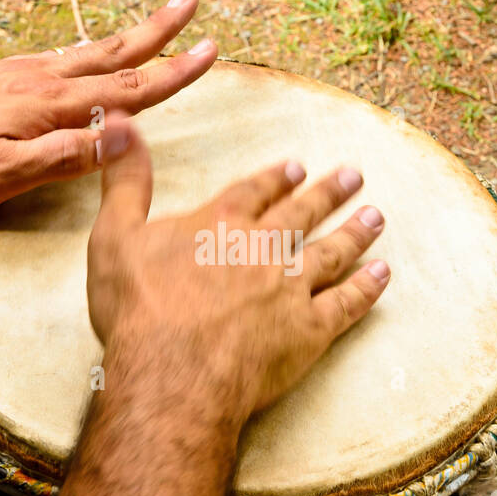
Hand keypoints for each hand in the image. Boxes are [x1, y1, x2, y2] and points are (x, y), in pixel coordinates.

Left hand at [0, 0, 215, 218]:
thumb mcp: (0, 176)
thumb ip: (63, 155)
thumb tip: (122, 135)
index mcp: (47, 105)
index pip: (126, 88)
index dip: (171, 74)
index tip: (210, 53)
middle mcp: (37, 81)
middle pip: (113, 53)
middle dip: (159, 32)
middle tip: (192, 3)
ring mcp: (16, 76)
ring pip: (87, 52)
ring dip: (128, 35)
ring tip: (157, 19)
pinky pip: (58, 58)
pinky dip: (89, 50)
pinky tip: (88, 53)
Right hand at [86, 113, 391, 427]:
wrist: (174, 372)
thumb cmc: (138, 309)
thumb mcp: (115, 234)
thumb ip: (124, 180)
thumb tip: (118, 123)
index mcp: (219, 225)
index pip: (253, 192)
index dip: (275, 179)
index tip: (297, 167)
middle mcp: (262, 249)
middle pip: (302, 214)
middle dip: (328, 194)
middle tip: (354, 177)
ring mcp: (290, 289)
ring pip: (331, 252)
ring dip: (355, 232)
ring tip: (375, 217)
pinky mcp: (308, 331)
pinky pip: (346, 304)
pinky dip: (366, 288)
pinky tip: (382, 275)